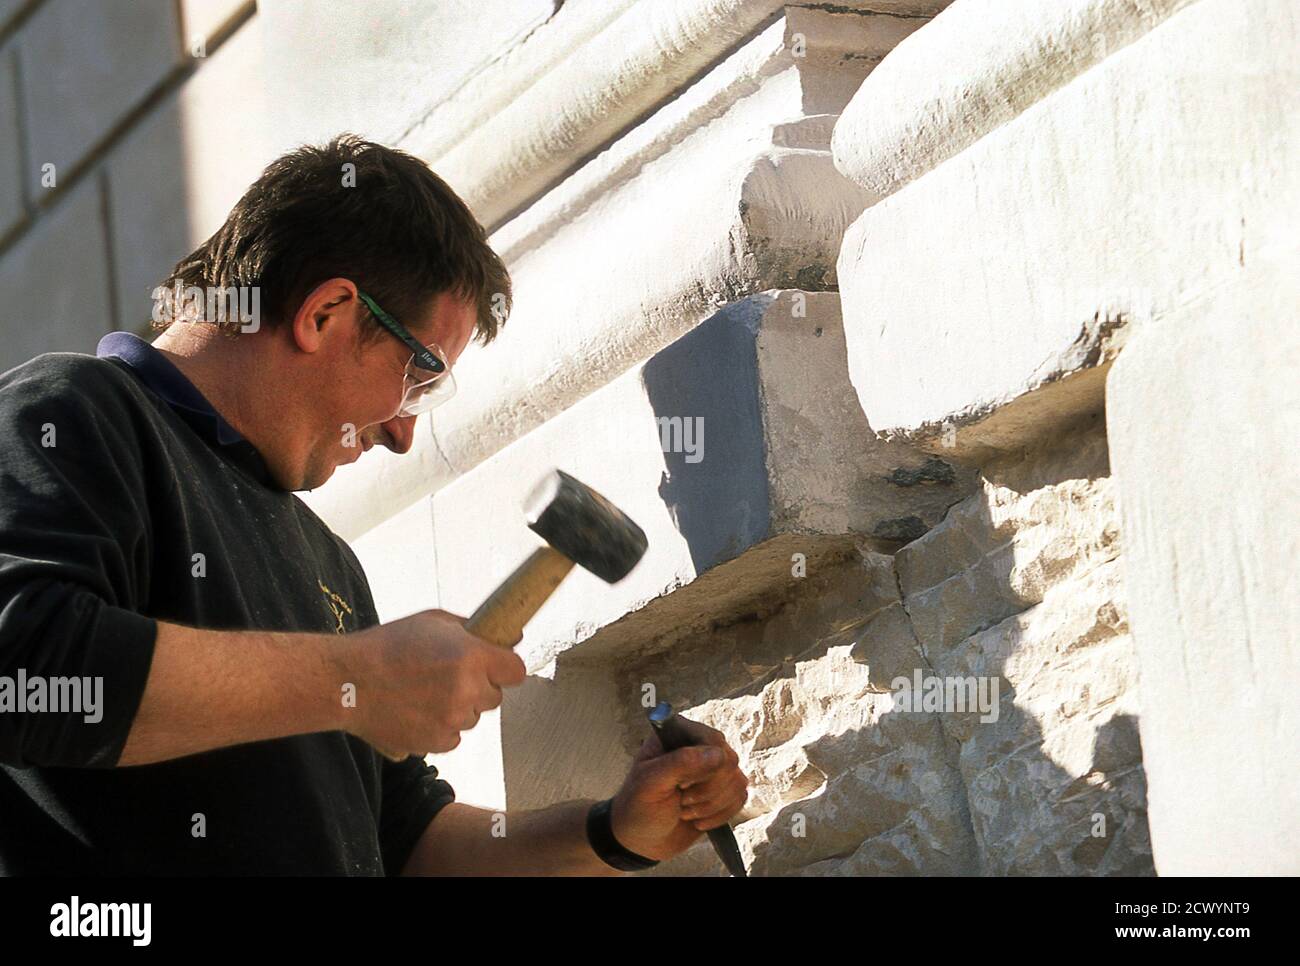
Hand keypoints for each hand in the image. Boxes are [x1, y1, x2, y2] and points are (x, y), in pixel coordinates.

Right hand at [341, 609, 525, 755]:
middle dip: (479, 686)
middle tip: (449, 676)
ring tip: (426, 692)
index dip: (505, 667)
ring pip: (473, 717)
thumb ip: (474, 630)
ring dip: (459, 708)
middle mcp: (467, 690)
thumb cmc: (388, 646)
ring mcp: (452, 720)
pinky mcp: (436, 743)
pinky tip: (418, 710)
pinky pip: (453, 737)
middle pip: (495, 696)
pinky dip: (441, 727)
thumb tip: (511, 636)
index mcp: (471, 657)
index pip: (517, 671)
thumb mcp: (434, 622)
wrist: (347, 682)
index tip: (495, 665)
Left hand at [607, 718, 747, 861]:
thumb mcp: (650, 783)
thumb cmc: (638, 806)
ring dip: (711, 805)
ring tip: (685, 811)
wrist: (641, 840)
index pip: (713, 740)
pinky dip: (721, 815)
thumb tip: (718, 754)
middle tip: (681, 801)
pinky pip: (740, 798)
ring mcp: (714, 769)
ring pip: (738, 780)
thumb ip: (680, 763)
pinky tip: (698, 820)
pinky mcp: (723, 791)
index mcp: (678, 734)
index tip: (681, 785)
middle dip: (707, 790)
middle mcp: (700, 746)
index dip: (705, 767)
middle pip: (729, 761)